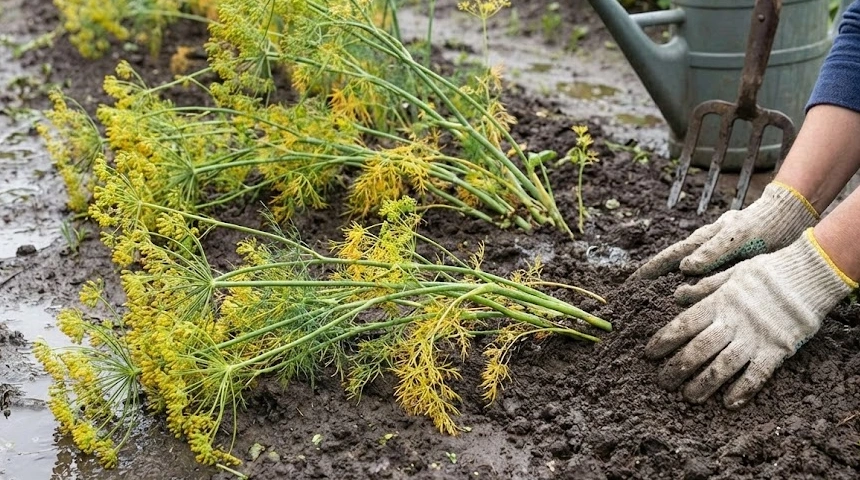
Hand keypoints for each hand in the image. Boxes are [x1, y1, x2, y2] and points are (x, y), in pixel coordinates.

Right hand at [631, 182, 818, 279]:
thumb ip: (713, 252)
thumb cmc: (767, 225)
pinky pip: (710, 271)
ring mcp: (720, 249)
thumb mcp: (740, 238)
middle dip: (657, 275)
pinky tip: (698, 291)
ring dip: (677, 280)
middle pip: (676, 261)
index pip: (671, 257)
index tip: (633, 282)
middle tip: (638, 291)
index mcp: (706, 239)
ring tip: (662, 295)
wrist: (791, 213)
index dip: (652, 270)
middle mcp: (709, 244)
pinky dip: (698, 281)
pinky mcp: (734, 256)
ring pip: (692, 267)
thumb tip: (683, 268)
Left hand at [645, 229, 856, 407]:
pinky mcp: (777, 350)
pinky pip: (756, 375)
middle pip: (698, 350)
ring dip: (703, 384)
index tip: (649, 354)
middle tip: (662, 382)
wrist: (808, 275)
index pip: (683, 324)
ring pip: (722, 366)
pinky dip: (742, 390)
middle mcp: (732, 322)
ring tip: (688, 397)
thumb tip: (677, 294)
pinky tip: (729, 403)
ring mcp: (754, 338)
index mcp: (718, 303)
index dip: (664, 341)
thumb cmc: (766, 272)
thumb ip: (704, 287)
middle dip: (677, 368)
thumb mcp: (730, 273)